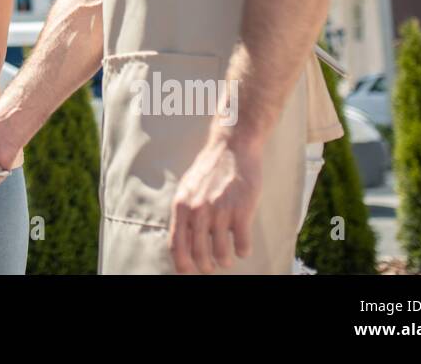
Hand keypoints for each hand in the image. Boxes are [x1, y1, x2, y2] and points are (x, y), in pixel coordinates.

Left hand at [168, 135, 263, 273]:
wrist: (232, 147)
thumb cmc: (209, 170)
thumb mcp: (187, 189)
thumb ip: (184, 213)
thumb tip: (181, 242)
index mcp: (181, 205)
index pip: (177, 245)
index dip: (182, 264)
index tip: (188, 272)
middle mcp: (198, 210)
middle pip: (198, 254)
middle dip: (206, 266)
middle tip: (211, 267)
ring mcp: (220, 210)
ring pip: (221, 253)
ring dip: (225, 260)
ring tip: (227, 258)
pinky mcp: (242, 209)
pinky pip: (242, 244)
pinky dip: (243, 250)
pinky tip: (243, 247)